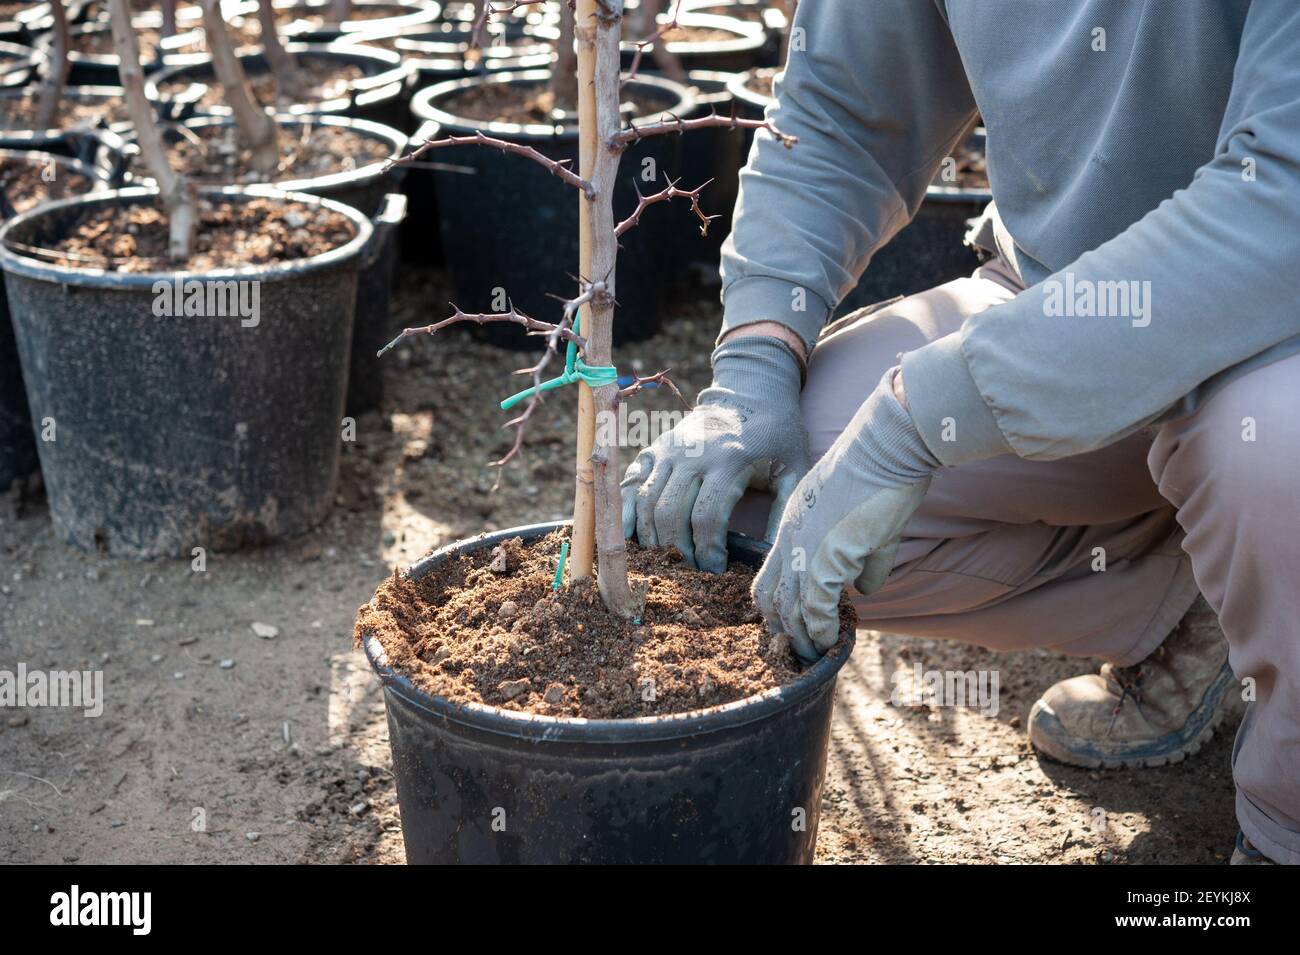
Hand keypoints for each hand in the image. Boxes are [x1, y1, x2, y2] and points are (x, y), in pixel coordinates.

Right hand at [620, 335, 810, 572]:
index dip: (707, 550)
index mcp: (729, 461)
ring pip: (647, 502)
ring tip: (669, 558)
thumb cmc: (776, 438)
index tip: (715, 569)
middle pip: (670, 514)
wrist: (751, 393)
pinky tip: (629, 536)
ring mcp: (669, 450)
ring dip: (653, 537)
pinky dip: (626, 511)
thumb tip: (775, 556)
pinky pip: (632, 483)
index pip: (706, 517)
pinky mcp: (656, 448)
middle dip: (678, 550)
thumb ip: (785, 511)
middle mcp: (693, 454)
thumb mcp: (794, 470)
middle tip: (691, 569)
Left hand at [753, 368, 937, 661]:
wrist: (888, 446)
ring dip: (800, 637)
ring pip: (788, 608)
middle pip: (769, 597)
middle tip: (797, 652)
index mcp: (792, 525)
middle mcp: (788, 538)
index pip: (769, 575)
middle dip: (782, 630)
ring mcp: (803, 548)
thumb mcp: (868, 524)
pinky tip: (829, 642)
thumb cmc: (883, 474)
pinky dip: (819, 629)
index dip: (778, 606)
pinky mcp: (825, 556)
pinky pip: (813, 607)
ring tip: (813, 656)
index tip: (792, 628)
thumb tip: (865, 588)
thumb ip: (864, 559)